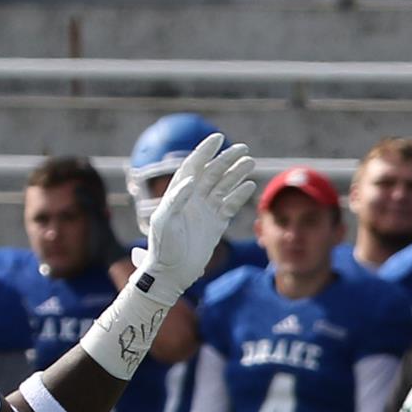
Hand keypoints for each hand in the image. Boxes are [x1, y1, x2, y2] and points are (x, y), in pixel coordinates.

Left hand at [138, 133, 259, 301]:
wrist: (171, 273)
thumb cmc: (162, 247)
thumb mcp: (164, 222)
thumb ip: (175, 199)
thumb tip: (189, 180)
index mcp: (179, 193)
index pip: (194, 165)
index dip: (205, 151)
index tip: (218, 138)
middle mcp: (193, 198)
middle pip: (213, 172)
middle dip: (227, 159)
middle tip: (243, 149)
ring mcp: (206, 210)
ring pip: (224, 186)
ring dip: (237, 174)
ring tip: (250, 162)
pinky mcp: (216, 224)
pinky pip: (230, 205)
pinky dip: (240, 195)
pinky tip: (249, 186)